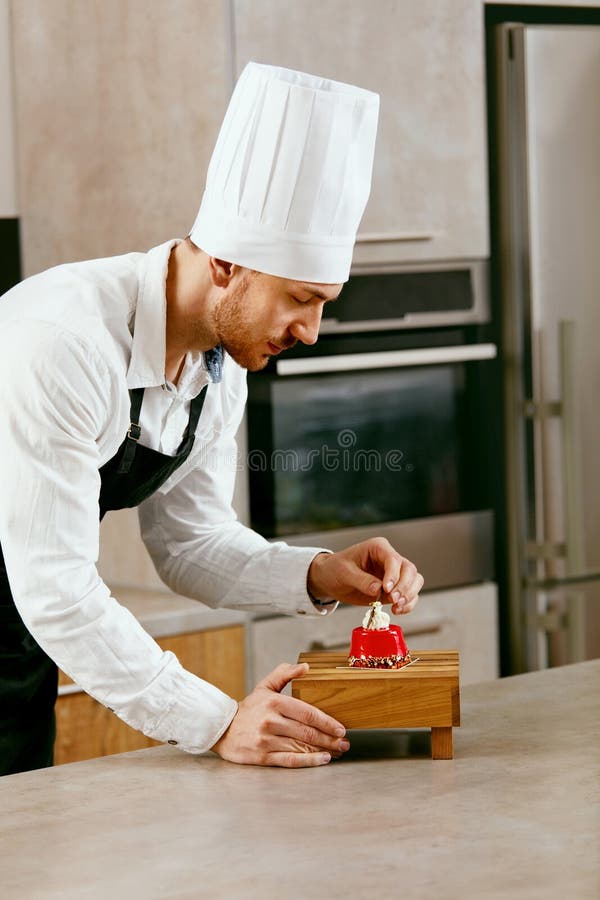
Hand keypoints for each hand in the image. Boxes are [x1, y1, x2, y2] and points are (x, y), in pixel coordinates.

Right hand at [210, 663, 349, 766]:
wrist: (222, 729)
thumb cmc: (249, 709)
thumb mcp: (264, 687)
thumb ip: (284, 674)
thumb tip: (306, 667)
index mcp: (275, 702)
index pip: (307, 713)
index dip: (327, 722)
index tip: (341, 728)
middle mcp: (271, 721)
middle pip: (307, 732)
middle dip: (330, 738)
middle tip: (344, 742)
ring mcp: (267, 740)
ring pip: (301, 746)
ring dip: (323, 750)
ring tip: (337, 751)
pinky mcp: (263, 756)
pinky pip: (290, 760)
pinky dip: (309, 761)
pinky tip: (322, 760)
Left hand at [307, 538, 422, 614]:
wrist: (330, 579)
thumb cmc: (335, 569)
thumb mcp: (344, 573)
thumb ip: (361, 580)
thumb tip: (378, 590)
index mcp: (378, 548)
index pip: (393, 559)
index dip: (393, 575)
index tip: (387, 589)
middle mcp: (389, 559)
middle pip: (409, 569)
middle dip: (404, 586)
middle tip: (393, 600)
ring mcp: (394, 573)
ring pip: (414, 581)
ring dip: (409, 595)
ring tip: (396, 607)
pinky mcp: (394, 588)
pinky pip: (410, 594)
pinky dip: (408, 603)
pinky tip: (397, 610)